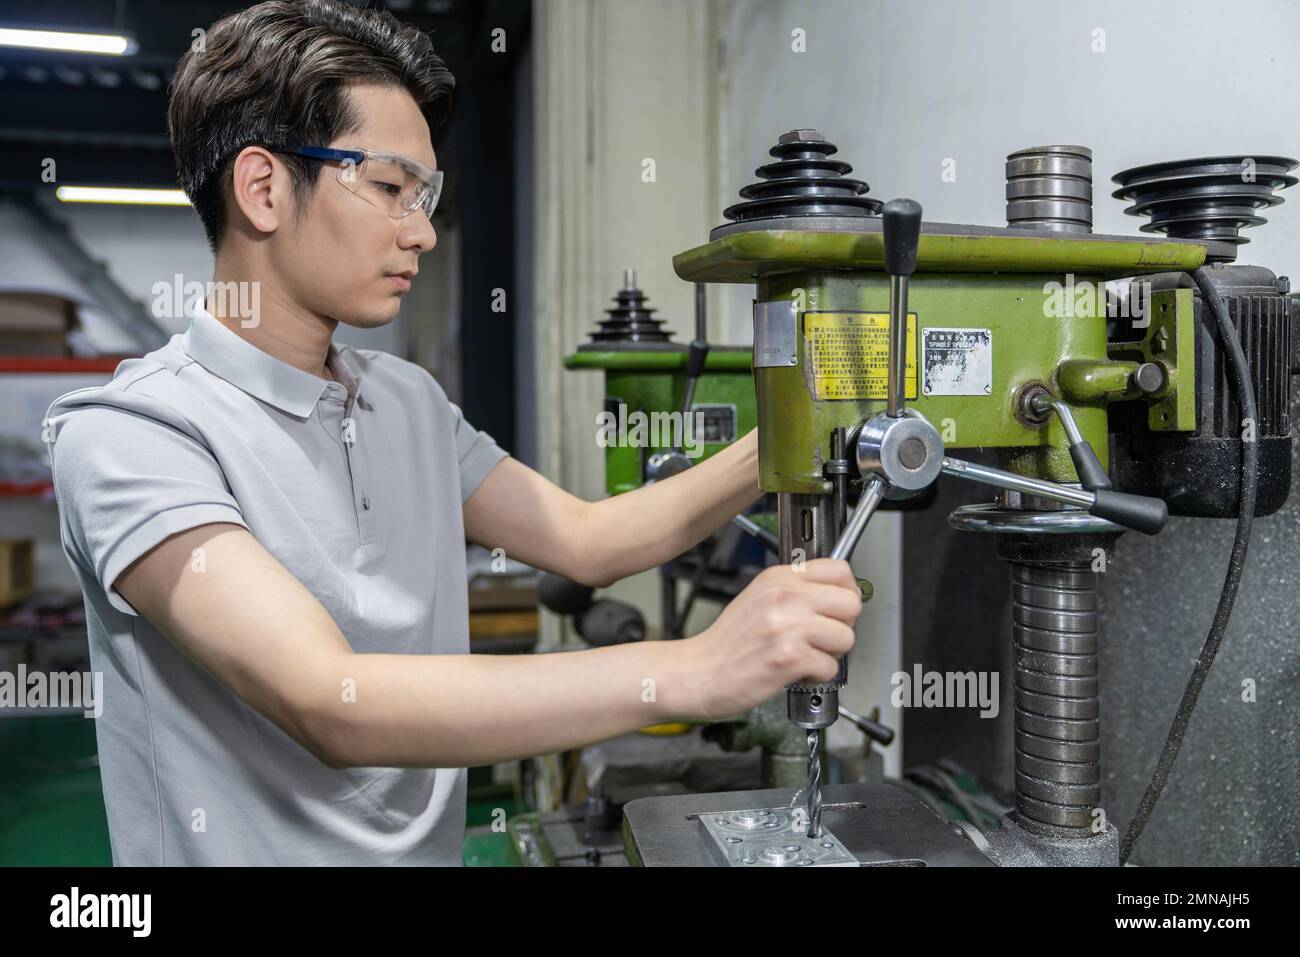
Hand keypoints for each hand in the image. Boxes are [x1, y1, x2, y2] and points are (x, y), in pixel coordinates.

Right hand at [677, 558, 861, 719]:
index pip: (840, 570)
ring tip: (805, 656)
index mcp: (779, 577)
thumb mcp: (760, 598)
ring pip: (846, 637)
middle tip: (822, 638)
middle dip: (843, 626)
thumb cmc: (728, 643)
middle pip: (851, 603)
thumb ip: (795, 591)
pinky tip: (795, 672)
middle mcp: (784, 596)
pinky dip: (816, 677)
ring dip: (830, 655)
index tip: (835, 610)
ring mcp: (787, 626)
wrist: (699, 672)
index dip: (845, 594)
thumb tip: (838, 595)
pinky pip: (831, 668)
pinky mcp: (789, 657)